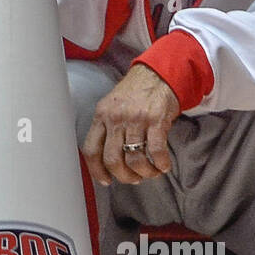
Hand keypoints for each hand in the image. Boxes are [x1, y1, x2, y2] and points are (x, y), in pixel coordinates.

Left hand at [81, 64, 179, 185]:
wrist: (157, 73)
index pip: (91, 150)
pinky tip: (163, 165)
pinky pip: (156, 151)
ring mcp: (136, 119)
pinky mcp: (156, 119)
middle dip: (124, 176)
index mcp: (101, 116)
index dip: (96, 170)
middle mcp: (116, 118)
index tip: (105, 180)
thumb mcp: (111, 106)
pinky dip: (161, 163)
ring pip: (135, 159)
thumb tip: (106, 161)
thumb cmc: (134, 94)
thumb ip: (106, 129)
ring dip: (144, 172)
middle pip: (113, 160)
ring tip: (151, 172)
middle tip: (134, 179)